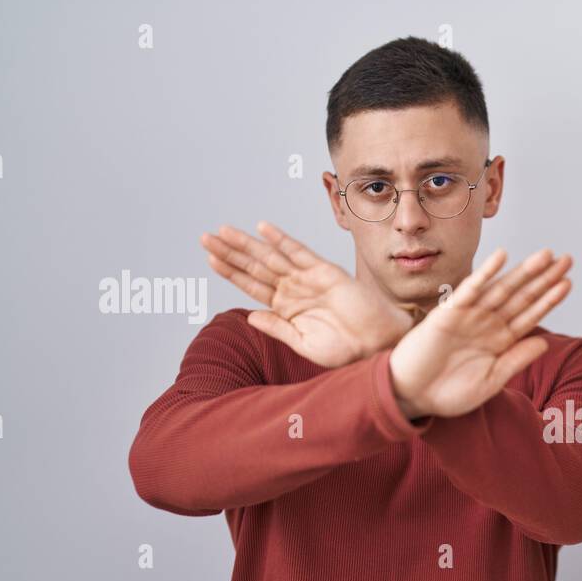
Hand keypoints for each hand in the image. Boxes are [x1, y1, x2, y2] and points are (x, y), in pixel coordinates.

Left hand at [201, 221, 415, 367]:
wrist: (377, 345)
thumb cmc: (345, 350)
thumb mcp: (304, 344)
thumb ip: (278, 329)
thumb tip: (250, 316)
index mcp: (286, 308)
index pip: (252, 286)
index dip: (231, 272)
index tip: (210, 259)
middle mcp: (294, 290)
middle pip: (256, 267)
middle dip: (230, 252)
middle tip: (205, 237)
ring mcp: (309, 279)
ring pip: (271, 257)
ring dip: (247, 244)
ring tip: (223, 232)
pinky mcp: (326, 272)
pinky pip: (300, 253)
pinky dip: (281, 241)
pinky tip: (263, 230)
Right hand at [388, 248, 572, 418]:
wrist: (412, 396)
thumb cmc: (449, 392)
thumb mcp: (491, 381)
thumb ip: (516, 360)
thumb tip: (544, 342)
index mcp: (500, 341)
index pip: (530, 315)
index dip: (548, 299)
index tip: (567, 283)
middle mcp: (487, 324)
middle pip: (521, 296)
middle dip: (543, 279)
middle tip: (566, 259)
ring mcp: (469, 316)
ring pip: (501, 289)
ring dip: (523, 272)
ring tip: (545, 256)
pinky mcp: (448, 313)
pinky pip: (470, 290)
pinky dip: (485, 273)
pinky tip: (502, 257)